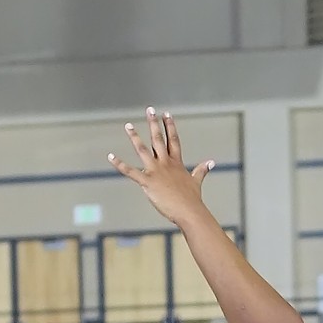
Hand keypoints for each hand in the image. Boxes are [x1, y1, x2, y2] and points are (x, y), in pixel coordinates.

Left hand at [109, 109, 214, 225]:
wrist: (190, 211)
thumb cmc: (192, 199)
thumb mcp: (196, 181)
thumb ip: (202, 170)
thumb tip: (211, 162)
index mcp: (176, 163)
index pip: (173, 140)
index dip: (170, 126)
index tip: (166, 114)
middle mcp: (166, 164)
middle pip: (159, 139)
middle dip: (154, 123)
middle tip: (150, 110)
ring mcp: (156, 171)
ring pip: (143, 150)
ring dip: (134, 137)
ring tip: (128, 125)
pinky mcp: (148, 182)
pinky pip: (130, 171)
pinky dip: (119, 164)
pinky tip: (110, 156)